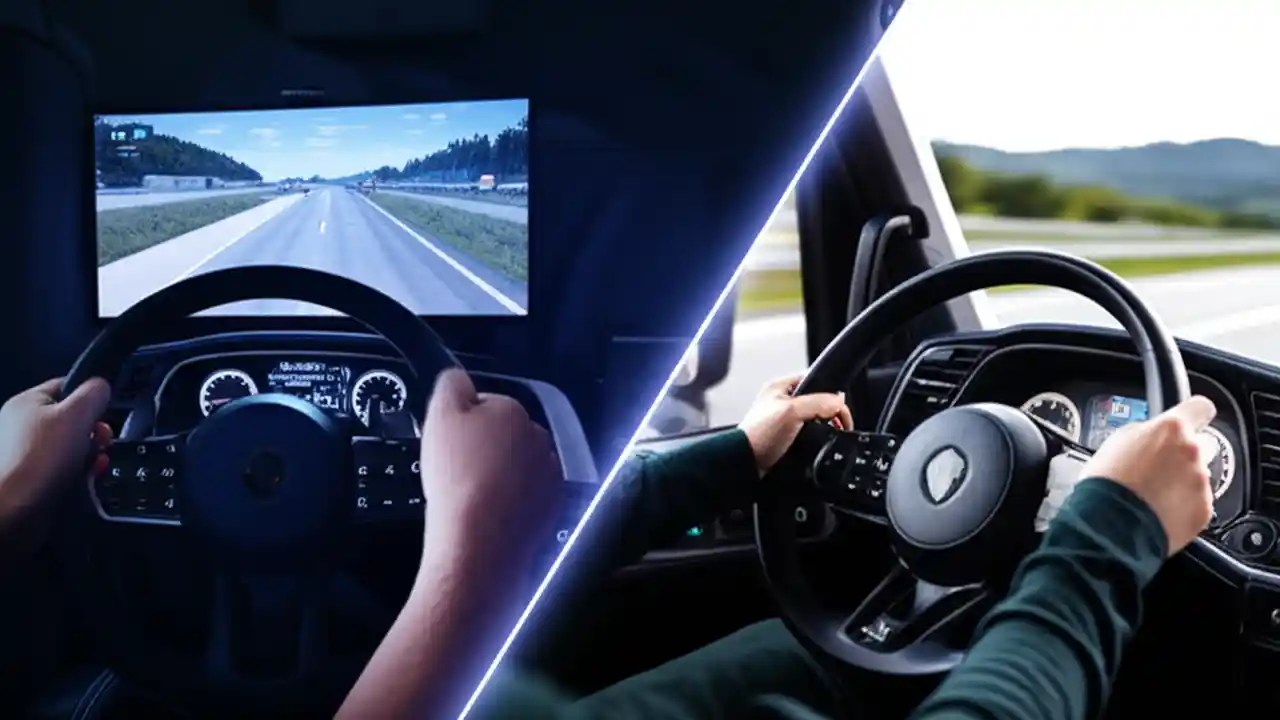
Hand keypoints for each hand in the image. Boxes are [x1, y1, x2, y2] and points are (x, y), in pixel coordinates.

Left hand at [0, 378, 111, 543]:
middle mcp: (23, 424)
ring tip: (95, 464)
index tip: (106, 413)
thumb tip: (102, 387)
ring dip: (91, 453)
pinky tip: (87, 478)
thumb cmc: (43, 455)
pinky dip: (80, 471)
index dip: (91, 397)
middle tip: (102, 441)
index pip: (67, 386)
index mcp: (27, 402)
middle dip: (95, 430)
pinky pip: (65, 467)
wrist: (13, 509)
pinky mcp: (34, 478)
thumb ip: (95, 393)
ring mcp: (28, 453)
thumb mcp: (77, 413)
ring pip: (72, 445)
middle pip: (73, 418)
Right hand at [418, 369, 562, 573]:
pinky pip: (529, 494)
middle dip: (484, 449)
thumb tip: (457, 376)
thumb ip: (450, 385)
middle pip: (504, 435)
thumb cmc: (458, 479)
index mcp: (512, 410)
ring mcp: (549, 471)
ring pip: (518, 465)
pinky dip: (514, 500)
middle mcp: (538, 436)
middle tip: (458, 471)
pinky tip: (492, 510)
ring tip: (474, 494)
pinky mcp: (552, 503)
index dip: (462, 425)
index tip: (449, 445)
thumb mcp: (439, 416)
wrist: (478, 538)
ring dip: (500, 474)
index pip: (485, 406)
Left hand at [738, 374, 853, 476]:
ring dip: (822, 427)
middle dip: (828, 412)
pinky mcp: (784, 437)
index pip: (814, 379)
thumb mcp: (792, 412)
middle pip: (816, 400)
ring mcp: (782, 420)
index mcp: (780, 386)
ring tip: (828, 434)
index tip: (838, 408)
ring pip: (813, 418)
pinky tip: (816, 444)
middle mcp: (780, 400)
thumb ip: (819, 403)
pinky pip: (807, 434)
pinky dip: (815, 439)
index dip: (829, 392)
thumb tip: (838, 403)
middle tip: (835, 423)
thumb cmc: (758, 435)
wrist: (745, 463)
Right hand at [1081, 395, 1216, 555]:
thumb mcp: (1116, 441)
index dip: (1193, 413)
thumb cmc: (1106, 483)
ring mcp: (1200, 482)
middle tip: (1157, 467)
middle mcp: (1193, 452)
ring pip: (1196, 476)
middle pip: (1198, 446)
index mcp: (1171, 429)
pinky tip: (1158, 510)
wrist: (1110, 524)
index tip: (1189, 419)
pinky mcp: (1203, 510)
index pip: (1200, 407)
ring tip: (1151, 494)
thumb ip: (1144, 432)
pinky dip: (1181, 506)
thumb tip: (1152, 435)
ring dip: (1179, 482)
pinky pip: (1196, 502)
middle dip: (1182, 455)